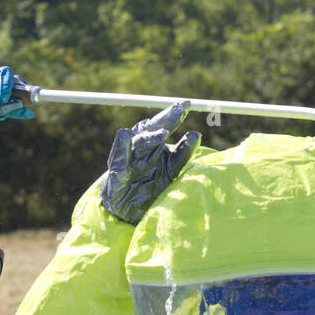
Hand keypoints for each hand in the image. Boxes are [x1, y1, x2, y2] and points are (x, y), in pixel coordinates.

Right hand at [100, 101, 200, 225]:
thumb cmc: (150, 187)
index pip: (164, 125)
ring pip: (137, 140)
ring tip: (164, 134)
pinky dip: (121, 145)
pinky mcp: (117, 171)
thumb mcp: (171, 171)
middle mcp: (140, 147)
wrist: (128, 210)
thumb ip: (183, 153)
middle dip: (165, 119)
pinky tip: (126, 135)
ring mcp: (128, 157)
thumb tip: (196, 134)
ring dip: (150, 136)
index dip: (175, 114)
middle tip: (179, 110)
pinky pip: (118, 155)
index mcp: (153, 144)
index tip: (188, 104)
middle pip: (151, 127)